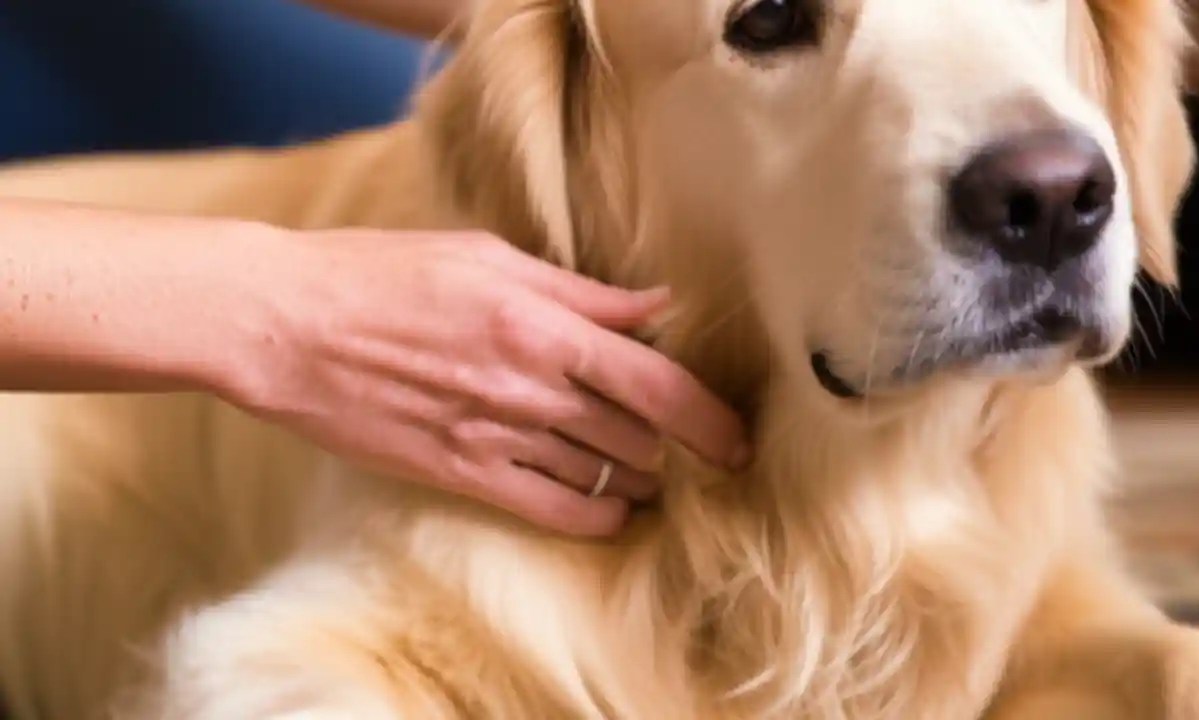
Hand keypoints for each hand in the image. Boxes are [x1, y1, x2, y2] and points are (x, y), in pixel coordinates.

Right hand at [223, 229, 750, 536]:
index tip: (736, 435)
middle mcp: (528, 386)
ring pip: (605, 473)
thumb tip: (657, 306)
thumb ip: (580, 293)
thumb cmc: (383, 273)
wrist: (286, 325)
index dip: (710, 415)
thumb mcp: (487, 257)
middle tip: (694, 446)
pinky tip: (614, 507)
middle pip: (640, 432)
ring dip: (642, 475)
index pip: (658, 381)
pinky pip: (554, 509)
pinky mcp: (461, 472)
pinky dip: (597, 513)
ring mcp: (495, 435)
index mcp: (541, 322)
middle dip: (679, 444)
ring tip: (655, 470)